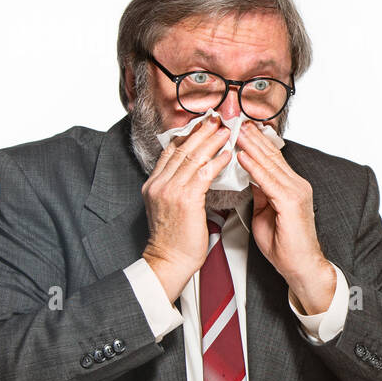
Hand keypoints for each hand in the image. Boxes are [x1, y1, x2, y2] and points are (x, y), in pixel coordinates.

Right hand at [141, 116, 232, 300]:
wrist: (169, 261)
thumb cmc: (175, 240)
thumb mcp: (169, 208)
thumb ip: (177, 188)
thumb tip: (194, 174)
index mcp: (154, 184)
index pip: (170, 151)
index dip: (188, 135)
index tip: (202, 124)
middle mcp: (159, 183)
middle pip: (181, 148)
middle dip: (201, 132)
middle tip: (217, 119)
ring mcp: (170, 190)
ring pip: (192, 157)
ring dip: (212, 142)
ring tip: (226, 131)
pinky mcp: (184, 199)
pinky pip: (202, 173)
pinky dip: (216, 161)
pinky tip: (227, 154)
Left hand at [235, 123, 336, 313]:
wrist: (301, 266)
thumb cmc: (284, 246)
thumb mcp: (266, 212)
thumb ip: (260, 192)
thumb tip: (249, 176)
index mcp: (292, 187)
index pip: (272, 159)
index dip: (256, 143)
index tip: (240, 129)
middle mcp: (297, 185)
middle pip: (272, 155)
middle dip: (253, 137)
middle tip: (236, 120)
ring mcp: (296, 192)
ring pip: (270, 163)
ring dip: (251, 146)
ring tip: (236, 131)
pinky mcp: (291, 201)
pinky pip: (268, 180)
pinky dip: (253, 167)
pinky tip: (242, 155)